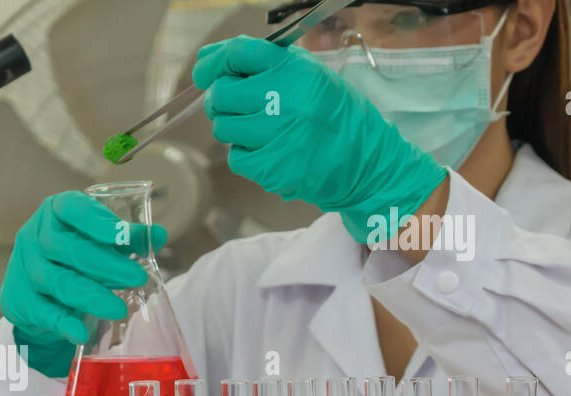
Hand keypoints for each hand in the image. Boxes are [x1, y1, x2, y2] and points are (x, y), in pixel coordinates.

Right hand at [1, 191, 167, 377]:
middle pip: (69, 249)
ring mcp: (25, 269)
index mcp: (55, 211)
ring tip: (119, 309)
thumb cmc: (72, 255)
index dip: (101, 222)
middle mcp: (35, 236)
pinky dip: (64, 324)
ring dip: (91, 296)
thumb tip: (158, 236)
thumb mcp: (96, 240)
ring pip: (59, 282)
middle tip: (138, 277)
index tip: (128, 237)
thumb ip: (126, 238)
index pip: (75, 210)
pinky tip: (82, 333)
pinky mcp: (22, 300)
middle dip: (106, 265)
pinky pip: (44, 312)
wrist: (32, 287)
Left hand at [192, 35, 446, 241]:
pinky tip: (270, 151)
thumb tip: (210, 58)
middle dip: (221, 100)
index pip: (237, 53)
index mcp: (295, 70)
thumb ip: (265, 64)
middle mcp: (284, 99)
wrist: (366, 162)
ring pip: (223, 127)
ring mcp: (276, 135)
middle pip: (222, 93)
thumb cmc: (333, 115)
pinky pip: (236, 157)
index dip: (213, 62)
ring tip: (263, 130)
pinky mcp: (271, 167)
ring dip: (234, 129)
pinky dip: (246, 155)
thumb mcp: (310, 76)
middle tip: (238, 107)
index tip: (205, 72)